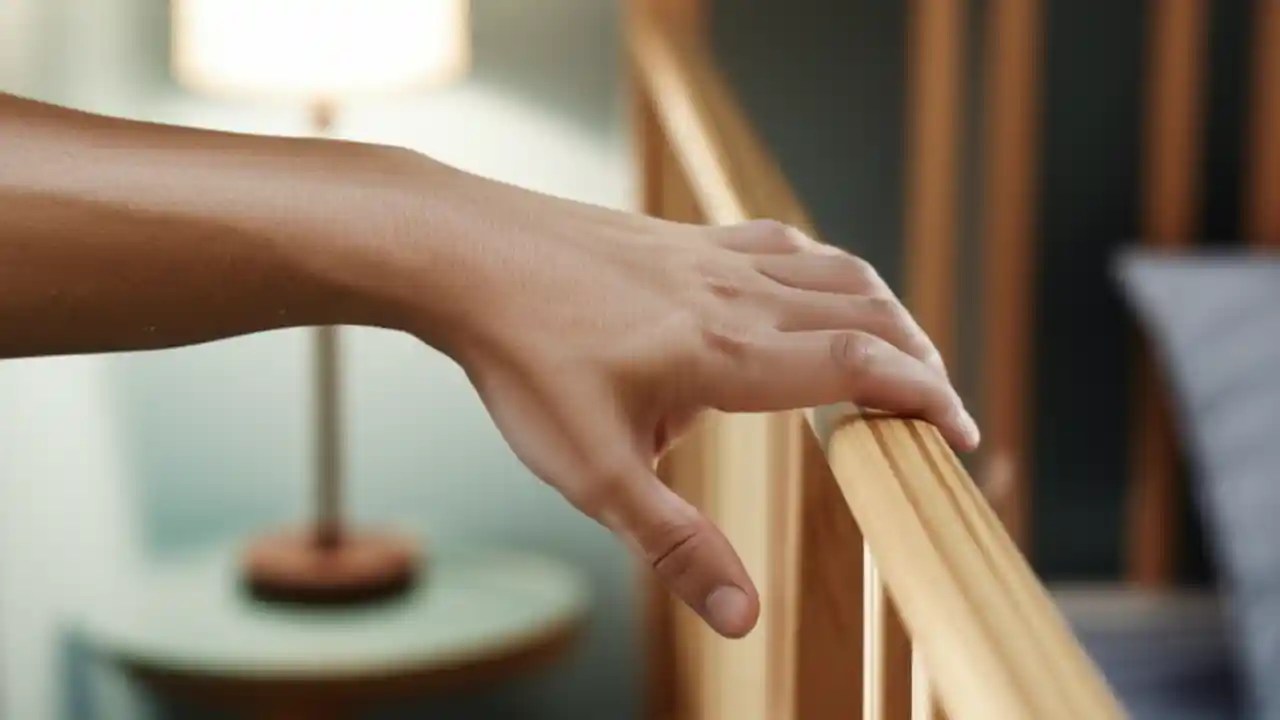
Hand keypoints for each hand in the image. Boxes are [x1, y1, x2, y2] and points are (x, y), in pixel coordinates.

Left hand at [422, 181, 978, 638]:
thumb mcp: (595, 472)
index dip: (925, 397)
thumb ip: (675, 545)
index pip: (861, 366)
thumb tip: (742, 617)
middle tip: (941, 406)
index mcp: (730, 355)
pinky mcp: (686, 238)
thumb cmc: (525, 360)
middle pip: (867, 312)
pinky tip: (813, 288)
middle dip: (920, 359)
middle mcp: (740, 296)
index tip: (963, 433)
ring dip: (884, 311)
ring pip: (835, 269)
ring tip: (901, 352)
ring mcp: (715, 257)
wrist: (468, 255)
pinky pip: (783, 243)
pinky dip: (824, 270)